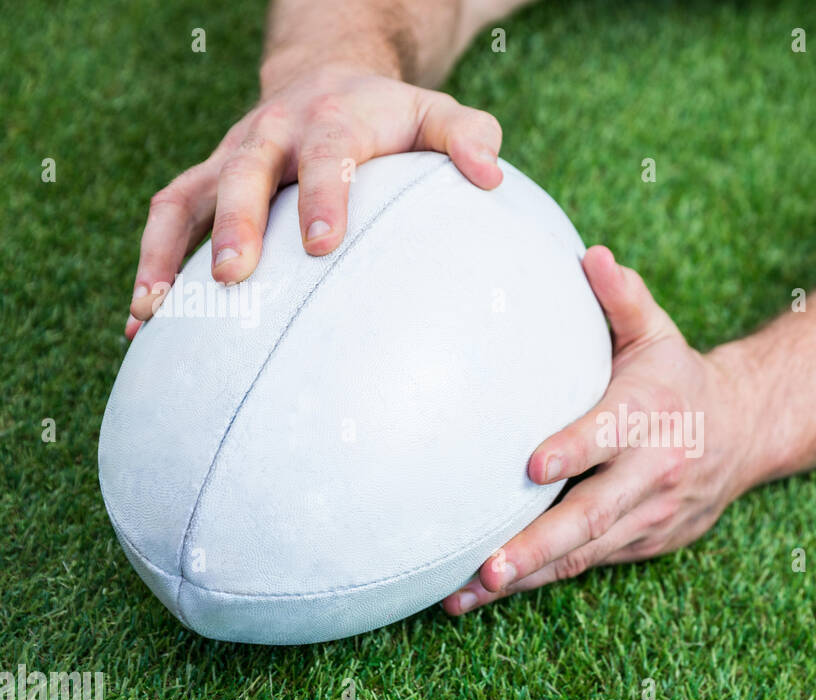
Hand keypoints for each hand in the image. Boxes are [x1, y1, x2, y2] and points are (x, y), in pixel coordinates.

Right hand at [126, 66, 502, 337]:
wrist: (327, 80)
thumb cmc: (391, 116)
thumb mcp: (436, 114)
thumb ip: (469, 136)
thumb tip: (491, 175)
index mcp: (333, 121)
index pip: (328, 154)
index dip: (324, 195)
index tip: (324, 244)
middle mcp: (271, 136)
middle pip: (245, 174)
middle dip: (236, 224)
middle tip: (233, 277)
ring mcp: (232, 159)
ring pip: (188, 198)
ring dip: (168, 254)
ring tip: (155, 311)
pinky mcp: (207, 182)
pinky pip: (170, 220)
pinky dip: (152, 266)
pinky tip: (144, 323)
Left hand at [443, 246, 755, 614]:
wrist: (745, 432)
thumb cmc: (678, 378)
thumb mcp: (659, 332)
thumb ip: (624, 299)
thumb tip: (591, 256)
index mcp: (650, 415)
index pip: (611, 434)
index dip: (575, 449)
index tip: (532, 466)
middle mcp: (651, 472)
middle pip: (593, 515)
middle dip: (538, 545)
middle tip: (487, 566)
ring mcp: (649, 515)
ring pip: (584, 554)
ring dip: (526, 576)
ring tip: (465, 595)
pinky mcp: (643, 543)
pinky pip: (586, 565)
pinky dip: (539, 580)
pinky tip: (486, 592)